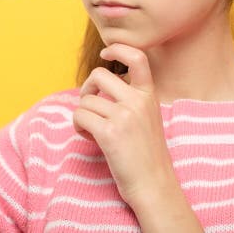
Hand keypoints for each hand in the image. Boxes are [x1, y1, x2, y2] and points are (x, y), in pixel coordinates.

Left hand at [73, 43, 176, 209]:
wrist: (154, 185)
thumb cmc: (148, 155)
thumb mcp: (149, 118)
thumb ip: (133, 99)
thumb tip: (101, 86)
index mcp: (149, 95)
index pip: (137, 57)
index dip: (118, 49)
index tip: (106, 53)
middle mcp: (137, 101)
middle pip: (99, 76)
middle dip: (87, 88)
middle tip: (89, 106)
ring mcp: (124, 116)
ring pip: (85, 100)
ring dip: (82, 114)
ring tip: (92, 130)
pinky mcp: (109, 133)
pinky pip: (80, 116)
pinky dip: (78, 126)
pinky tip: (89, 138)